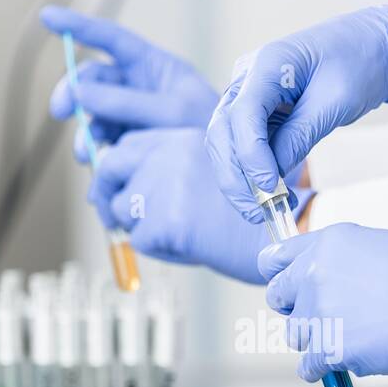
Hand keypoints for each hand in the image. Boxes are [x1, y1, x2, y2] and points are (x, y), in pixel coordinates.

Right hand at [40, 7, 217, 156]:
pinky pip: (105, 147)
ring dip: (85, 133)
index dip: (79, 26)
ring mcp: (133, 118)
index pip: (110, 40)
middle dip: (73, 94)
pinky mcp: (131, 147)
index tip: (47, 16)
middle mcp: (138, 89)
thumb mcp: (175, 112)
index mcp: (153, 67)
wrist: (233, 172)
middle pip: (92, 82)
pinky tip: (98, 172)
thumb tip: (82, 94)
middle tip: (62, 111)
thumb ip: (129, 102)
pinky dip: (98, 159)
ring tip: (87, 153)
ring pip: (93, 118)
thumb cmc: (213, 131)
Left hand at [88, 128, 269, 283]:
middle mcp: (170, 153)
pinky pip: (142, 241)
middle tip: (111, 214)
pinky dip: (160, 250)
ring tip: (178, 235)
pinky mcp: (166, 220)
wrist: (283, 233)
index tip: (115, 186)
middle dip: (103, 191)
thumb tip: (126, 193)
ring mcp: (165, 185)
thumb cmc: (257, 209)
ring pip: (123, 208)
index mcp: (182, 137)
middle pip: (111, 166)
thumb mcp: (215, 173)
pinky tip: (192, 246)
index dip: (117, 168)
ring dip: (139, 226)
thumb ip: (173, 172)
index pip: (130, 145)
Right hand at [205, 6, 387, 222]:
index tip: (269, 188)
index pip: (242, 114)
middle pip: (222, 131)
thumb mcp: (335, 102)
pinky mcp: (258, 112)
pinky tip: (273, 195)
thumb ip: (301, 136)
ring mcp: (249, 94)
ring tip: (263, 211)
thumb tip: (274, 178)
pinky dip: (253, 173)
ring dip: (239, 180)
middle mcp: (248, 78)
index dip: (250, 155)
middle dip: (235, 176)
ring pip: (226, 143)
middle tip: (257, 212)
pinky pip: (244, 146)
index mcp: (267, 64)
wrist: (372, 47)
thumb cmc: (359, 64)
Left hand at [257, 222, 387, 380]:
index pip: (275, 258)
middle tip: (320, 315)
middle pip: (278, 297)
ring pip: (295, 334)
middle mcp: (317, 274)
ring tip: (346, 337)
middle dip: (296, 308)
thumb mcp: (379, 247)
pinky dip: (320, 369)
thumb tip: (323, 277)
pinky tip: (339, 362)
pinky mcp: (331, 348)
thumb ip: (341, 259)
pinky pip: (308, 366)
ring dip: (314, 339)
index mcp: (329, 243)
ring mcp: (321, 312)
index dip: (279, 273)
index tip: (284, 284)